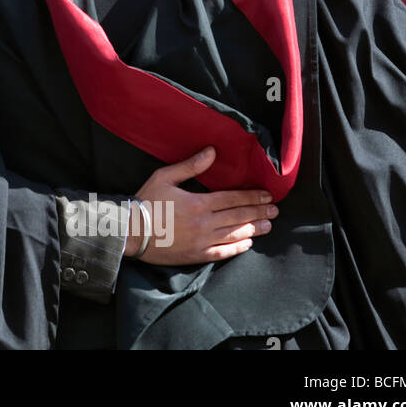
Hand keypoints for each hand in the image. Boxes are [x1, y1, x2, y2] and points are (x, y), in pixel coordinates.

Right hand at [129, 147, 277, 264]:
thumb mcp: (164, 177)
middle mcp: (205, 223)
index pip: (234, 198)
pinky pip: (223, 252)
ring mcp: (202, 241)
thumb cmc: (146, 202)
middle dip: (259, 212)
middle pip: (239, 216)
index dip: (252, 196)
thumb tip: (212, 151)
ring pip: (235, 234)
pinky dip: (238, 248)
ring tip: (268, 225)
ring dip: (254, 229)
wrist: (130, 231)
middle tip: (275, 210)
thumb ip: (191, 165)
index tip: (267, 195)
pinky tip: (248, 243)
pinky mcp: (197, 255)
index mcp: (199, 203)